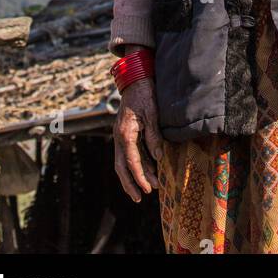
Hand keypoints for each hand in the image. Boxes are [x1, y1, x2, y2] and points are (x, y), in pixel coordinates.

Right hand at [113, 69, 163, 202]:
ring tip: (143, 190)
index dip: (139, 176)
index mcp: (125, 133)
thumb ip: (154, 136)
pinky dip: (135, 165)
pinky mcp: (125, 134)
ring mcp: (120, 136)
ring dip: (133, 176)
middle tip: (139, 198)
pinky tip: (144, 172)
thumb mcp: (152, 114)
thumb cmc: (144, 94)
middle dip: (130, 183)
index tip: (147, 188)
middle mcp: (119, 137)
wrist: (135, 79)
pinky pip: (128, 154)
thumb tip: (158, 157)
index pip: (131, 160)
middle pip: (121, 166)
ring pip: (123, 162)